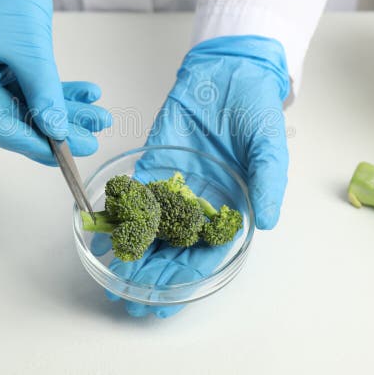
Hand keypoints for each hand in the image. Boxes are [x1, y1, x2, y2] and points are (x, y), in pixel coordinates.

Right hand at [0, 0, 110, 163]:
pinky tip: (86, 96)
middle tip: (89, 139)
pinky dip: (56, 94)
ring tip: (98, 117)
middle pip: (10, 117)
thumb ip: (44, 93)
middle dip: (53, 129)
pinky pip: (28, 88)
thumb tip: (58, 132)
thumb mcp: (31, 46)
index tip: (63, 154)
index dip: (29, 142)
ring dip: (62, 112)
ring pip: (24, 105)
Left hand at [102, 35, 290, 316]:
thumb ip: (268, 183)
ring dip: (134, 253)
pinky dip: (119, 215)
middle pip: (173, 249)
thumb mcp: (269, 146)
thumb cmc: (256, 110)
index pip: (205, 254)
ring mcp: (175, 185)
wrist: (229, 72)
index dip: (186, 280)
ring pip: (151, 228)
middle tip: (130, 300)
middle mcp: (200, 203)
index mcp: (230, 207)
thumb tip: (267, 222)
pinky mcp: (154, 163)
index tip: (166, 302)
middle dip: (153, 276)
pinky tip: (104, 233)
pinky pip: (134, 194)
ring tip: (113, 276)